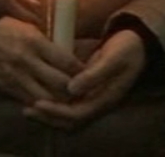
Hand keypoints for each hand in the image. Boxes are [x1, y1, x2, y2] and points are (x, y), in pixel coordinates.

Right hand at [0, 17, 82, 107]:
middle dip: (74, 90)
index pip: (67, 62)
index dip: (82, 72)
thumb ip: (49, 46)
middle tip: (82, 91)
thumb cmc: (7, 30)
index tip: (88, 74)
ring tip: (67, 100)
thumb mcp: (30, 30)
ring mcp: (16, 77)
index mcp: (34, 42)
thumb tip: (72, 61)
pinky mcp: (7, 88)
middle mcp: (27, 61)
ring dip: (59, 101)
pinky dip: (42, 104)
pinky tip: (49, 103)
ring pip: (47, 99)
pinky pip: (30, 102)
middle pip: (60, 84)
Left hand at [27, 29, 147, 130]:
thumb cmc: (126, 50)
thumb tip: (71, 89)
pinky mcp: (86, 91)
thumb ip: (94, 75)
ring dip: (49, 114)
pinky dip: (53, 103)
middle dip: (49, 117)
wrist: (137, 44)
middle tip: (28, 110)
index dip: (57, 112)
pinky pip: (67, 103)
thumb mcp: (113, 59)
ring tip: (28, 107)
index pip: (77, 114)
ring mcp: (92, 98)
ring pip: (67, 115)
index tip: (39, 104)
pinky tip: (36, 95)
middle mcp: (97, 103)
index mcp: (105, 99)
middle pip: (70, 120)